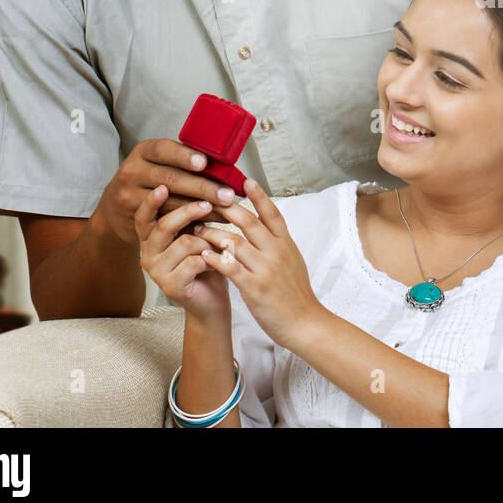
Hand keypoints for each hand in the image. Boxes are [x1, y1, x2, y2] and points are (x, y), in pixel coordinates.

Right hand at [92, 138, 236, 247]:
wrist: (116, 206)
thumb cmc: (151, 178)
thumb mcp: (159, 163)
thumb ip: (183, 161)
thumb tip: (224, 163)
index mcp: (144, 151)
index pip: (163, 150)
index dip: (184, 156)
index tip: (204, 163)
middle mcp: (133, 170)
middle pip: (170, 178)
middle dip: (202, 187)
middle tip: (227, 194)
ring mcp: (130, 195)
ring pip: (169, 202)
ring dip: (201, 207)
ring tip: (225, 209)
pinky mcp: (134, 218)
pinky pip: (166, 220)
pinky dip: (191, 221)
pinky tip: (210, 221)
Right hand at [135, 185, 229, 320]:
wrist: (211, 299)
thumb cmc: (206, 263)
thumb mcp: (197, 235)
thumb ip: (191, 219)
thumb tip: (203, 189)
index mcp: (151, 240)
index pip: (143, 218)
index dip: (151, 203)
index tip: (162, 186)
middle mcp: (148, 255)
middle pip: (164, 226)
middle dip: (189, 212)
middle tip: (209, 204)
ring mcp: (157, 272)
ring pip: (185, 243)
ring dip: (208, 242)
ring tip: (219, 247)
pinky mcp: (171, 286)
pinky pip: (194, 262)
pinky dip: (212, 259)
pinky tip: (218, 263)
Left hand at [196, 178, 320, 351]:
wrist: (304, 322)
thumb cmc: (296, 293)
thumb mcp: (293, 261)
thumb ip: (279, 243)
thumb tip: (267, 227)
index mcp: (286, 244)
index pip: (272, 213)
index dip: (259, 196)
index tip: (245, 181)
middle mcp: (276, 251)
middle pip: (248, 222)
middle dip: (226, 209)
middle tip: (207, 201)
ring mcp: (265, 268)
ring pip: (234, 242)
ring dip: (213, 234)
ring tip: (197, 229)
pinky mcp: (254, 287)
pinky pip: (230, 268)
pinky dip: (215, 259)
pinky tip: (202, 255)